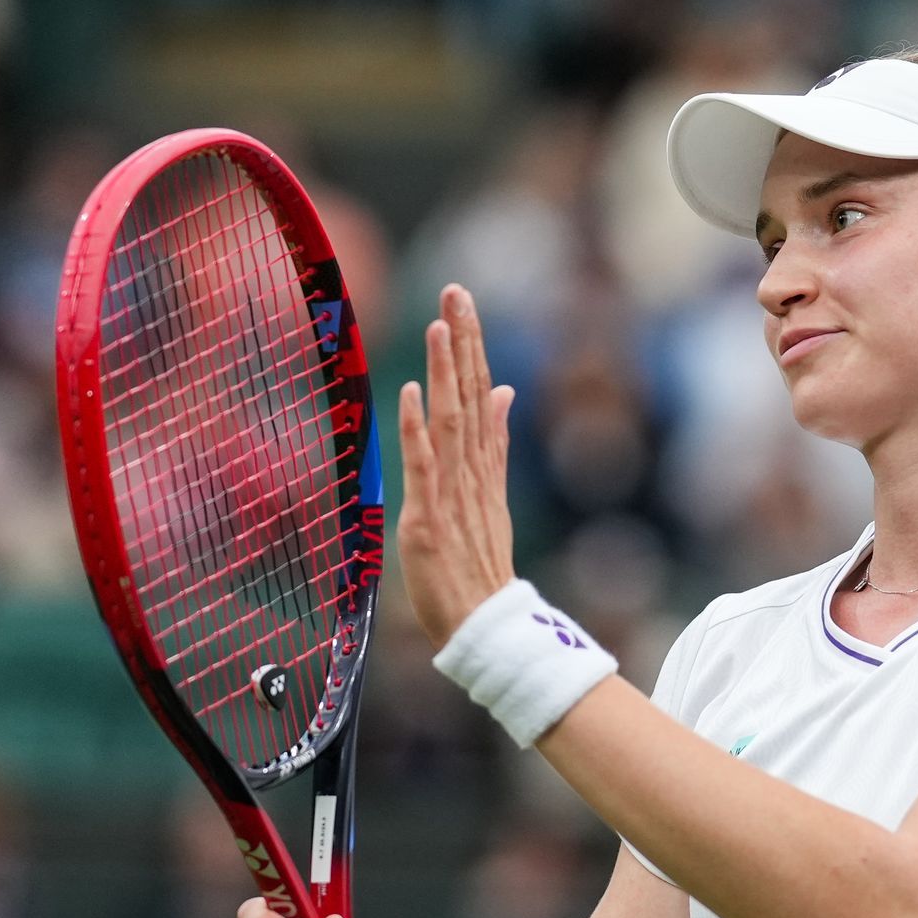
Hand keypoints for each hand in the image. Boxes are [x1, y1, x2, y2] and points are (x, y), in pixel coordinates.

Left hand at [397, 283, 517, 651]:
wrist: (483, 626)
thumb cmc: (479, 566)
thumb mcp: (489, 496)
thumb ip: (495, 442)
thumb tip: (503, 392)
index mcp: (483, 464)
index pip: (479, 393)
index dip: (472, 346)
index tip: (462, 301)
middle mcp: (471, 470)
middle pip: (471, 395)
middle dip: (464, 342)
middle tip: (457, 292)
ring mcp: (452, 492)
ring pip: (452, 420)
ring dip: (447, 371)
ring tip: (442, 324)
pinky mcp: (429, 518)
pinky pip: (424, 467)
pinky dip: (419, 428)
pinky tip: (414, 392)